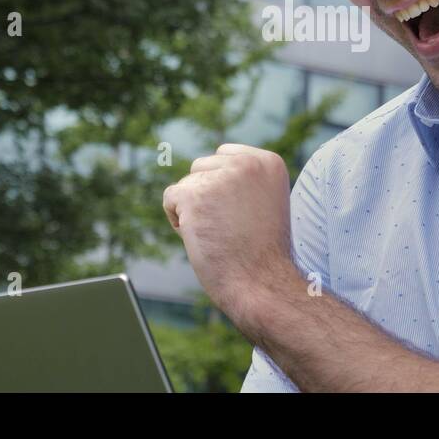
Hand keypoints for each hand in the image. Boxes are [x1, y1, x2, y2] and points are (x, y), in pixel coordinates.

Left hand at [162, 143, 295, 325]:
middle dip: (207, 197)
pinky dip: (177, 221)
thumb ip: (243, 179)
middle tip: (230, 228)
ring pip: (186, 183)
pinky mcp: (194, 195)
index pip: (224, 155)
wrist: (261, 283)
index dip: (223, 188)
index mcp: (268, 162)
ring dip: (193, 210)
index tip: (242, 215)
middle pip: (202, 167)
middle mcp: (246, 163)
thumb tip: (208, 170)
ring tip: (219, 234)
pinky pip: (170, 198)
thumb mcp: (265, 201)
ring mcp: (220, 177)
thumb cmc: (262, 251)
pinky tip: (201, 237)